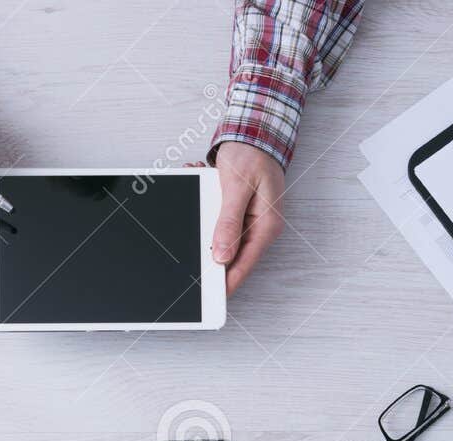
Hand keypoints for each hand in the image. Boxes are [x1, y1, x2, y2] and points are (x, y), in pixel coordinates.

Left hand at [211, 142, 286, 294]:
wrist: (255, 131)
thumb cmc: (253, 154)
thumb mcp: (237, 187)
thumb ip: (229, 222)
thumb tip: (221, 255)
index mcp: (265, 226)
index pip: (243, 265)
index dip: (225, 283)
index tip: (208, 296)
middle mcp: (258, 228)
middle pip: (230, 256)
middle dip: (207, 251)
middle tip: (187, 253)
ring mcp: (248, 222)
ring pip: (220, 240)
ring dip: (204, 226)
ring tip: (196, 195)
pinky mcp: (237, 214)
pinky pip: (218, 224)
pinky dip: (205, 210)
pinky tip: (198, 187)